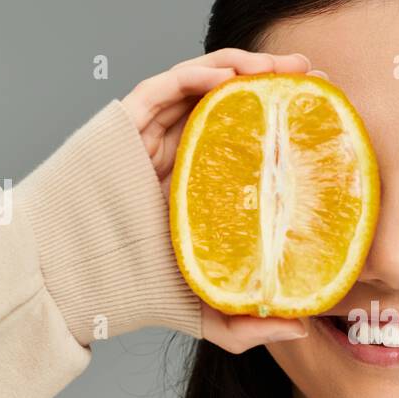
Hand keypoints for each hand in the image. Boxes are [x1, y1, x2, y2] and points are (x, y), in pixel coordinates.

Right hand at [121, 49, 326, 351]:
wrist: (71, 280)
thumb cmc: (133, 290)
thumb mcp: (206, 313)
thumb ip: (249, 325)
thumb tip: (302, 329)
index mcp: (203, 186)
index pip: (250, 144)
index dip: (286, 127)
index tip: (327, 121)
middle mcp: (181, 154)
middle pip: (234, 105)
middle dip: (275, 86)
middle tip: (316, 79)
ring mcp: (155, 136)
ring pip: (205, 86)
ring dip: (247, 68)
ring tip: (286, 68)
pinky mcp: (127, 122)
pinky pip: (168, 85)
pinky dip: (201, 74)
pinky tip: (235, 77)